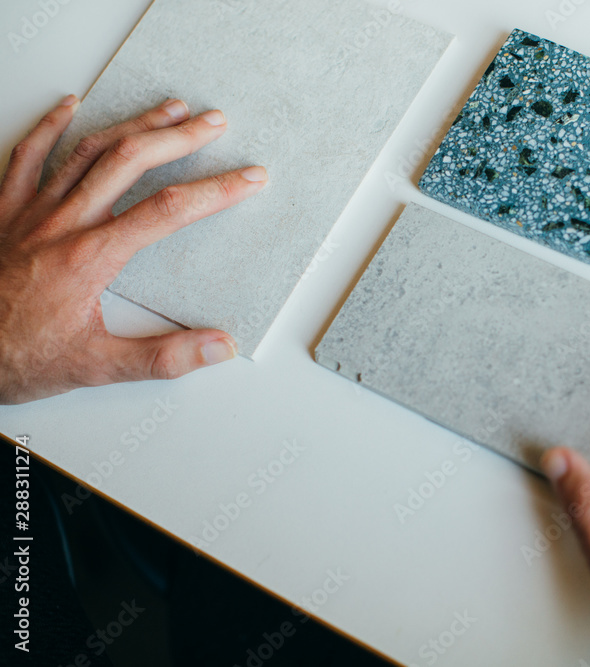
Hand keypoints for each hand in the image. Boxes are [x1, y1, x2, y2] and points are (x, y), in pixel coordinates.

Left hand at [0, 96, 267, 404]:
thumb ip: (163, 358)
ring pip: (88, 151)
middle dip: (179, 138)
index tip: (249, 179)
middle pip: (130, 162)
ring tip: (169, 109)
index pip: (168, 211)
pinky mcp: (4, 211)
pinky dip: (50, 127)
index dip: (217, 191)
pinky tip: (70, 107)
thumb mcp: (96, 367)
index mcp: (91, 257)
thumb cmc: (15, 356)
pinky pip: (27, 156)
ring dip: (133, 124)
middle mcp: (63, 223)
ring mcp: (31, 212)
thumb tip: (217, 346)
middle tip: (214, 123)